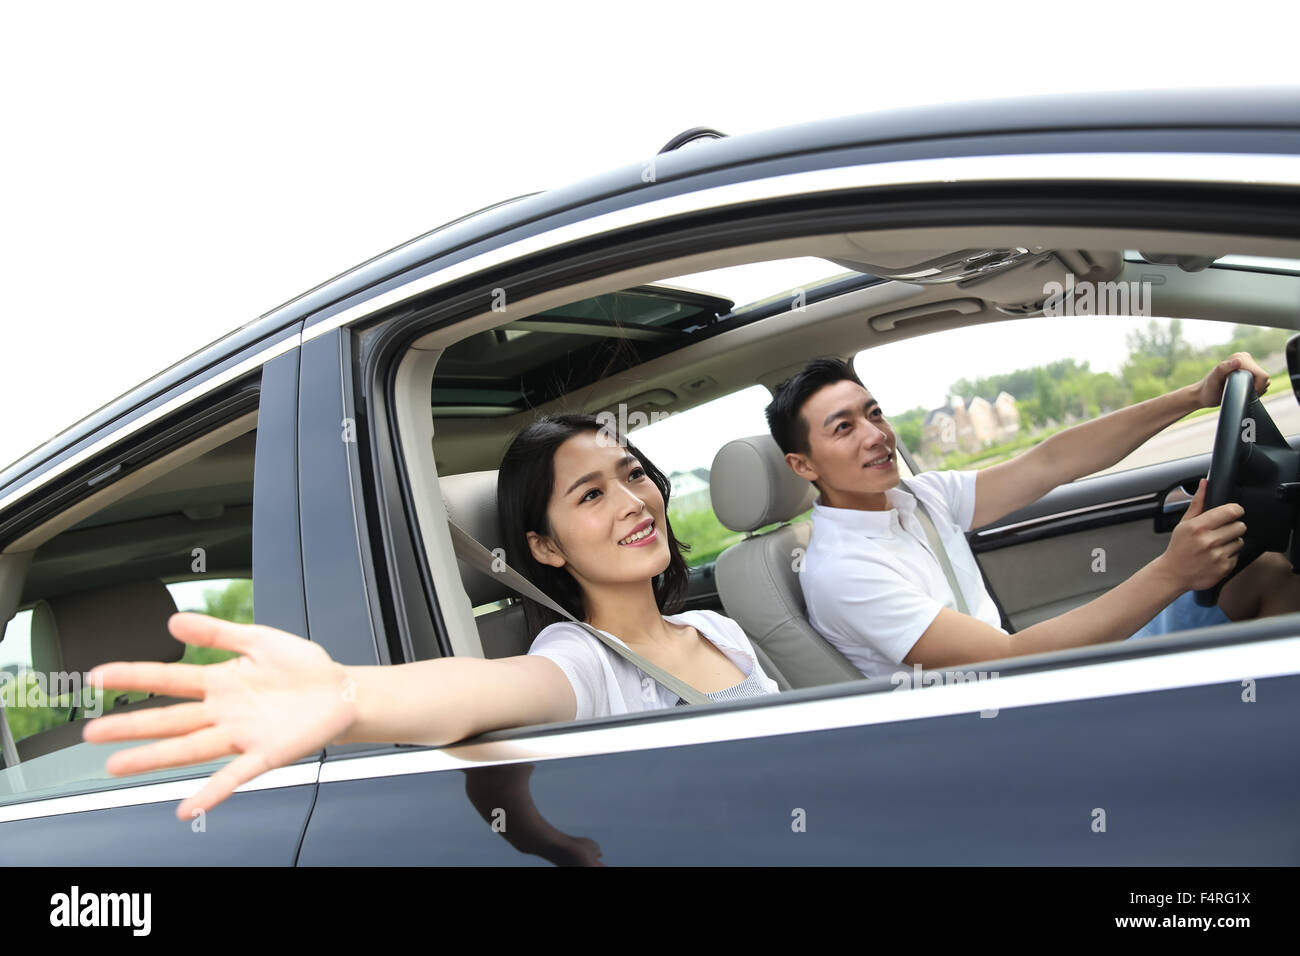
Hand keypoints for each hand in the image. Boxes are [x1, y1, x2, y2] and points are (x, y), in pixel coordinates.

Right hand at [82, 612, 357, 821]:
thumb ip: (218, 632)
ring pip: (189, 749)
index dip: (133, 677)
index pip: (168, 679)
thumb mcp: (259, 639)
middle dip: (130, 725)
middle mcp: (223, 712)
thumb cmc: (303, 667)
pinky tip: (188, 808)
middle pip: (169, 720)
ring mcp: (240, 735)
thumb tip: (175, 622)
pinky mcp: (264, 754)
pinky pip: (233, 776)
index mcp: (219, 682)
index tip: (98, 677)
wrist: (342, 691)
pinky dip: (211, 793)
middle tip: (91, 732)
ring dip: (154, 758)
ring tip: (116, 766)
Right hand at [1157, 479, 1245, 591]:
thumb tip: (1205, 483)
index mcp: (1198, 527)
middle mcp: (1208, 541)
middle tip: (1221, 531)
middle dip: (1233, 527)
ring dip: (1231, 542)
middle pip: (1240, 526)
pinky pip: (1237, 555)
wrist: (1173, 574)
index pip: (1231, 511)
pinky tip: (1216, 556)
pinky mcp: (1224, 568)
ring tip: (1217, 545)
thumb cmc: (1178, 547)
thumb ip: (1198, 503)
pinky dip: (1229, 555)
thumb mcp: (1184, 523)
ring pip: (1240, 541)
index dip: (1235, 510)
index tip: (1232, 512)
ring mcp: (1217, 556)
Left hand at [1196, 352, 1269, 407]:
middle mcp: (1245, 360)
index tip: (1244, 392)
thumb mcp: (1214, 379)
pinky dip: (1256, 391)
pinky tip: (1243, 392)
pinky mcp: (1249, 375)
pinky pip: (1261, 384)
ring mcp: (1248, 367)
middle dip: (1256, 388)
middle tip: (1240, 392)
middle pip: (1264, 378)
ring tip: (1240, 392)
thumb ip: (1223, 368)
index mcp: (1240, 357)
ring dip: (1255, 390)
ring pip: (1264, 382)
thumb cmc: (1207, 389)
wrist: (1203, 395)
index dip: (1257, 387)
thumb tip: (1238, 361)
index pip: (1262, 375)